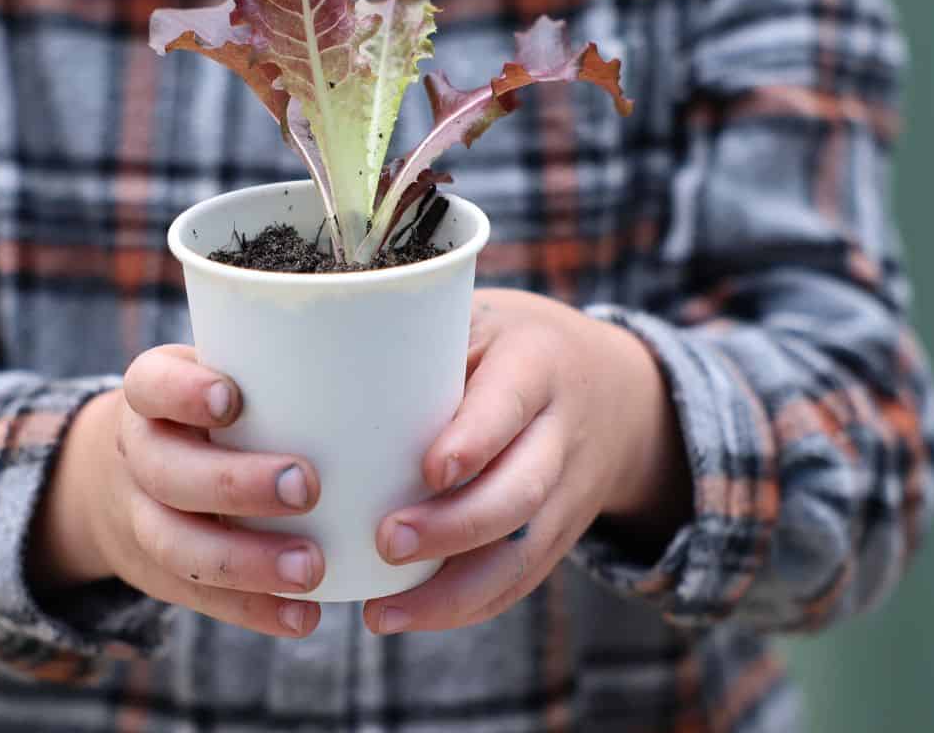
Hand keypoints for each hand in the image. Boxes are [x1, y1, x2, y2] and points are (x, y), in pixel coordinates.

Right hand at [33, 345, 326, 636]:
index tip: (231, 399)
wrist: (132, 480)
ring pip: (178, 545)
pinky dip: (253, 610)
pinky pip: (201, 598)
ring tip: (312, 569)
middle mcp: (138, 456)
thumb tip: (395, 354)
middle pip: (169, 472)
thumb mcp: (223, 374)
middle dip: (235, 483)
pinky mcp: (163, 575)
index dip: (183, 394)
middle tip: (307, 486)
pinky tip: (303, 617)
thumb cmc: (216, 413)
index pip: (150, 385)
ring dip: (246, 561)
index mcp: (151, 396)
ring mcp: (143, 519)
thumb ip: (280, 367)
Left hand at [362, 289, 689, 634]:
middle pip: (520, 492)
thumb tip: (318, 360)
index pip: (510, 405)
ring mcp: (567, 493)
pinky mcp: (561, 536)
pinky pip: (520, 581)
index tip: (428, 470)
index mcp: (538, 364)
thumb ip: (421, 338)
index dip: (474, 440)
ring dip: (453, 592)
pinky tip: (407, 616)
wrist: (615, 391)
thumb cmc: (511, 346)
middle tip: (386, 542)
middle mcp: (562, 434)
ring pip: (522, 554)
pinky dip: (466, 607)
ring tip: (381, 612)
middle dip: (454, 528)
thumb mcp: (481, 318)